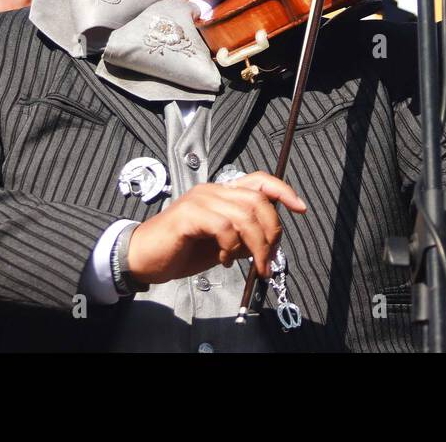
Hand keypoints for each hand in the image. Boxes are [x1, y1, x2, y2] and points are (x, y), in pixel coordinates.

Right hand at [126, 171, 307, 284]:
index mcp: (221, 193)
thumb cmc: (181, 251)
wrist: (145, 259)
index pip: (259, 180)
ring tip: (252, 266)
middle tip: (268, 259)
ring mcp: (200, 200)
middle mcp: (212, 190)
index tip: (301, 208)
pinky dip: (231, 247)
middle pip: (258, 199)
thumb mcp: (221, 245)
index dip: (283, 190)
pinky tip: (224, 260)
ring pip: (245, 215)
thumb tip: (268, 244)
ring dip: (256, 245)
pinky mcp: (188, 215)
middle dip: (272, 231)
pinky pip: (223, 227)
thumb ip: (243, 238)